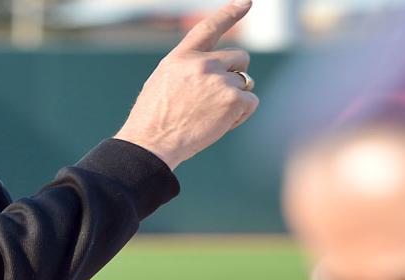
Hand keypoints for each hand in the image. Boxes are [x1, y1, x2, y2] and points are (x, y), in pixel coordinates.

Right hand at [113, 0, 260, 170]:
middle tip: (218, 96)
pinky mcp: (233, 99)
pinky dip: (242, 113)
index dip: (230, 13)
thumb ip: (190, 67)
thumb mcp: (165, 80)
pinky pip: (251, 101)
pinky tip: (221, 122)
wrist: (152, 141)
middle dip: (235, 74)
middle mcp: (203, 63)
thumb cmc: (155, 117)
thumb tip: (218, 69)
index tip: (246, 1)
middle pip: (240, 58)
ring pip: (245, 82)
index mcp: (183, 56)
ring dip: (235, 97)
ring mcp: (220, 80)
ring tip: (212, 114)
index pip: (210, 27)